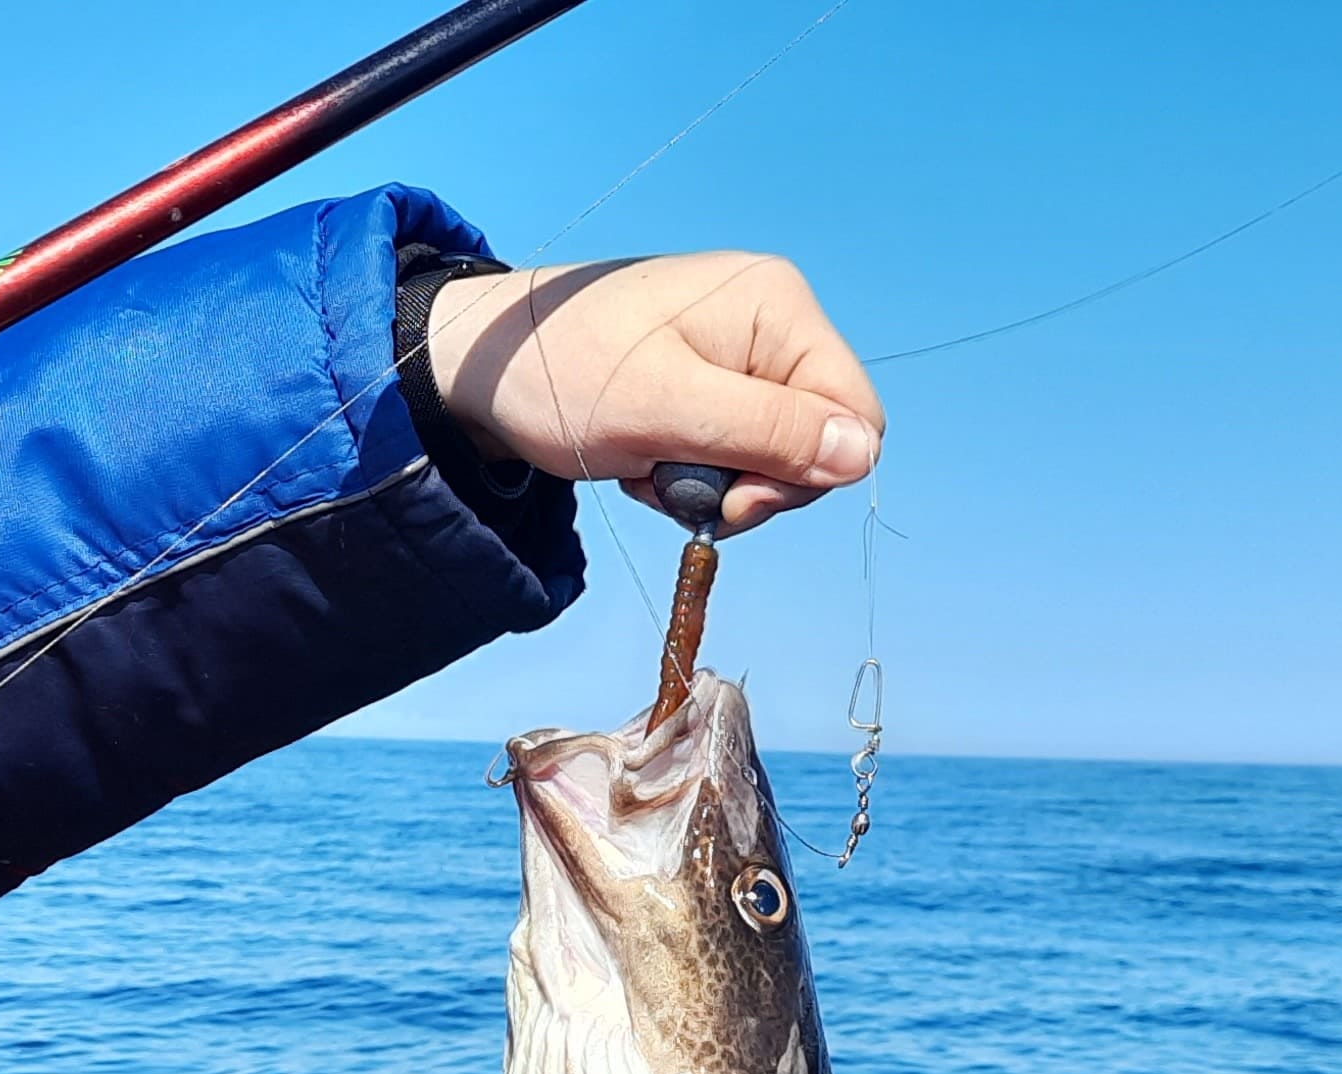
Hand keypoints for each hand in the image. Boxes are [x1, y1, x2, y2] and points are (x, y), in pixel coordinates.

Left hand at [422, 255, 884, 530]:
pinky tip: (641, 459)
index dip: (805, 476)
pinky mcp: (711, 379)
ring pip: (773, 456)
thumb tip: (863, 456)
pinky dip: (690, 472)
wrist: (479, 367)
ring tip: (644, 466)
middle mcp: (772, 320)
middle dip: (748, 482)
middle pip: (818, 441)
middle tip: (672, 485)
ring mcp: (741, 350)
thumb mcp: (667, 411)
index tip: (730, 498)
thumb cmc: (562, 372)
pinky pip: (734, 449)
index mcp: (778, 307)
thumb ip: (768, 432)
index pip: (854, 416)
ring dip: (710, 482)